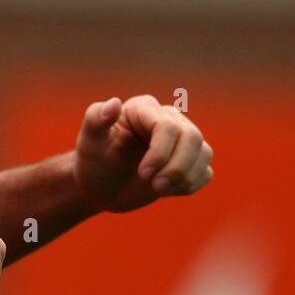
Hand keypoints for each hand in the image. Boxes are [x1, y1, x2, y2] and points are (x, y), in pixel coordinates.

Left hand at [72, 95, 213, 213]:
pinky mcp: (189, 161)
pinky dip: (191, 184)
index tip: (143, 174)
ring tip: (159, 190)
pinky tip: (168, 190)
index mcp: (144, 109)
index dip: (161, 152)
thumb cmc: (94, 161)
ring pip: (204, 153)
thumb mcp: (89, 142)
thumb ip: (95, 120)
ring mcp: (181, 140)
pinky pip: (205, 171)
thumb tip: (114, 103)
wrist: (102, 185)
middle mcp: (168, 119)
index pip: (167, 126)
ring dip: (185, 177)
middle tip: (156, 187)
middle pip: (192, 138)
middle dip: (177, 167)